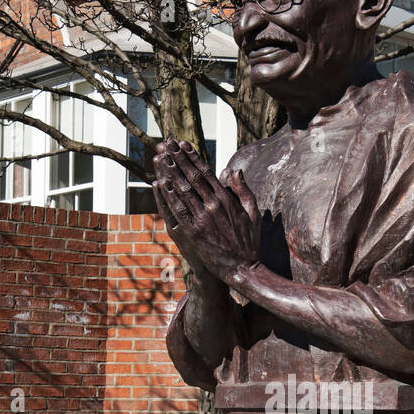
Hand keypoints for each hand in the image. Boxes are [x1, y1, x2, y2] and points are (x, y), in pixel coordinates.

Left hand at [153, 139, 260, 285]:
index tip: (182, 144)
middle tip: (166, 144)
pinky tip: (161, 183)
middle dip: (178, 159)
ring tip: (160, 157)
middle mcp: (214, 206)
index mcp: (227, 200)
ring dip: (170, 172)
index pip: (207, 172)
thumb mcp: (254, 214)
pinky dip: (169, 196)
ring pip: (183, 190)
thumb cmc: (249, 243)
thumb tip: (232, 171)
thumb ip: (243, 191)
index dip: (193, 157)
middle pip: (192, 177)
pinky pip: (179, 211)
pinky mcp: (194, 233)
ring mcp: (203, 219)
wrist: (243, 269)